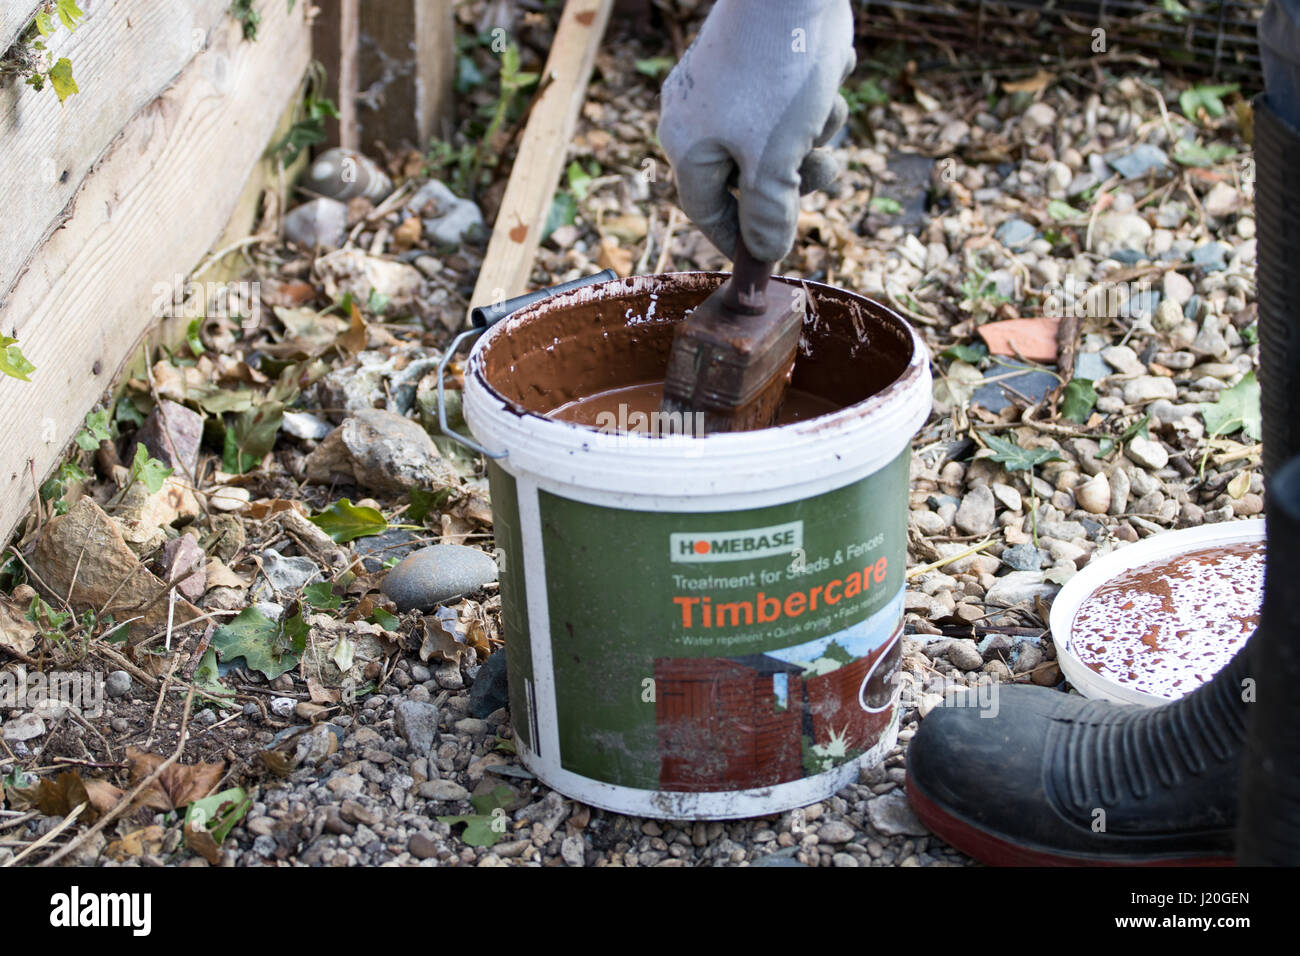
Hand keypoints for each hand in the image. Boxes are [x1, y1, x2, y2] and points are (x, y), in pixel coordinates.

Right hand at [657, 0, 855, 262]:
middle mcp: (696, 116)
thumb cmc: (778, 77)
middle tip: (824, 170)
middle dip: (794, 176)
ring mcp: (725, 86)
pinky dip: (813, 101)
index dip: (737, 238)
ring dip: (813, 135)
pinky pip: (785, 103)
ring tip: (829, 111)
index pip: (705, 211)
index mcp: (687, 145)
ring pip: (775, 139)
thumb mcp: (777, 162)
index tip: (766, 254)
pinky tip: (829, 76)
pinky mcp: (755, 62)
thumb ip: (769, 215)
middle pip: (747, 177)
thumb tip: (765, 251)